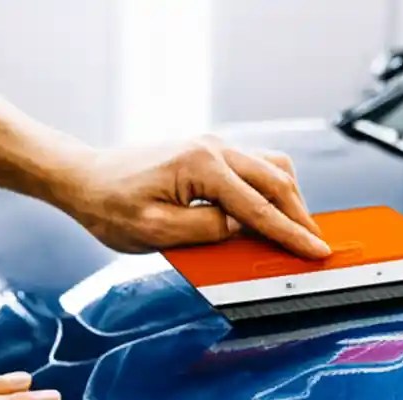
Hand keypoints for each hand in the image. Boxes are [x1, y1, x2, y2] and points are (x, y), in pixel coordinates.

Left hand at [43, 134, 329, 258]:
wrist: (85, 178)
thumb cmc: (111, 206)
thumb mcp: (155, 232)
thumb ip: (205, 231)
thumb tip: (241, 229)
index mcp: (201, 166)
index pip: (258, 207)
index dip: (291, 233)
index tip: (317, 251)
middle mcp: (213, 148)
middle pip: (277, 180)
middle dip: (300, 215)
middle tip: (316, 245)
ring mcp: (213, 146)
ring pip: (273, 168)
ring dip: (288, 200)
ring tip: (294, 232)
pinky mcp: (210, 153)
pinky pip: (256, 169)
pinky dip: (271, 191)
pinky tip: (270, 214)